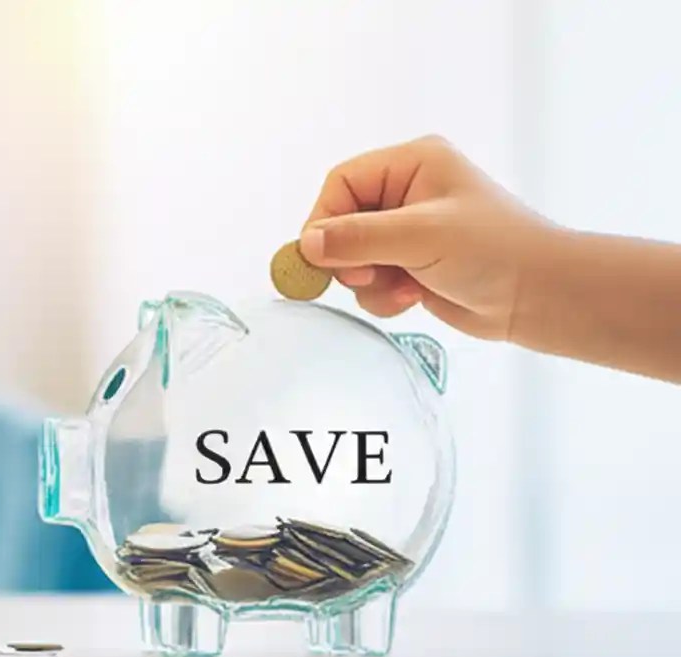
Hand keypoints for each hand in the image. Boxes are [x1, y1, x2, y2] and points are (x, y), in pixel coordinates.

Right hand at [299, 134, 558, 340]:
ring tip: (401, 289)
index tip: (321, 256)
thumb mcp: (419, 236)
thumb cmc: (497, 251)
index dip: (325, 219)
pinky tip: (413, 298)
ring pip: (353, 256)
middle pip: (342, 221)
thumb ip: (357, 238)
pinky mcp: (414, 264)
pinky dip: (383, 295)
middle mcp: (408, 192)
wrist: (543, 297)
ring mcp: (410, 230)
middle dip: (350, 257)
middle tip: (368, 276)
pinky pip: (372, 279)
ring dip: (368, 281)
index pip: (342, 183)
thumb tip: (306, 244)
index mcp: (413, 164)